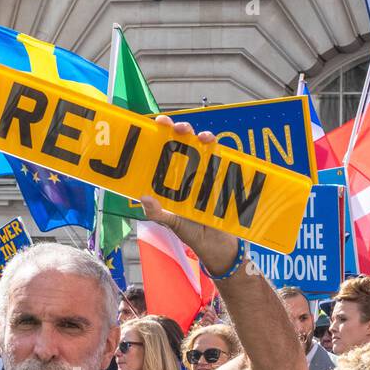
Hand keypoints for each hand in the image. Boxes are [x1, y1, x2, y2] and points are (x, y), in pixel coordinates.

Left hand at [139, 117, 239, 275]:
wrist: (218, 247)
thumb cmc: (192, 233)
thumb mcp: (172, 223)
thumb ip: (158, 213)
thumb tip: (144, 199)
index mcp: (171, 179)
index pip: (163, 151)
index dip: (160, 134)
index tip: (157, 123)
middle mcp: (187, 171)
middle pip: (184, 142)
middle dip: (182, 129)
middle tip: (179, 128)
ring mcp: (207, 173)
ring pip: (205, 147)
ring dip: (204, 137)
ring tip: (203, 138)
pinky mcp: (224, 178)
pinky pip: (223, 161)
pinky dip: (222, 152)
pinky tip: (217, 148)